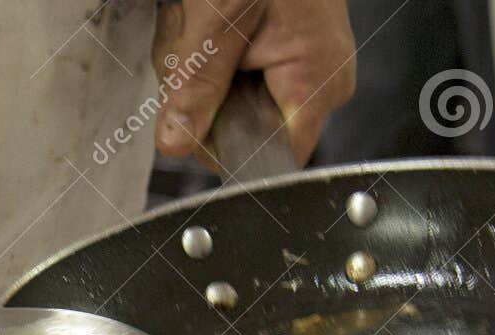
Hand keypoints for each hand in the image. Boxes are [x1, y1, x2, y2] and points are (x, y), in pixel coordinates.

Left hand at [152, 0, 355, 165]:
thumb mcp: (219, 16)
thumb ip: (197, 83)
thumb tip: (177, 141)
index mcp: (315, 82)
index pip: (269, 158)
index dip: (224, 148)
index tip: (193, 116)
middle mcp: (317, 82)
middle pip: (239, 128)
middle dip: (198, 91)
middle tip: (192, 39)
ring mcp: (299, 67)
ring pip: (225, 100)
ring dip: (194, 65)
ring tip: (198, 19)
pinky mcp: (280, 54)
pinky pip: (230, 74)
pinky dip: (205, 51)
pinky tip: (206, 21)